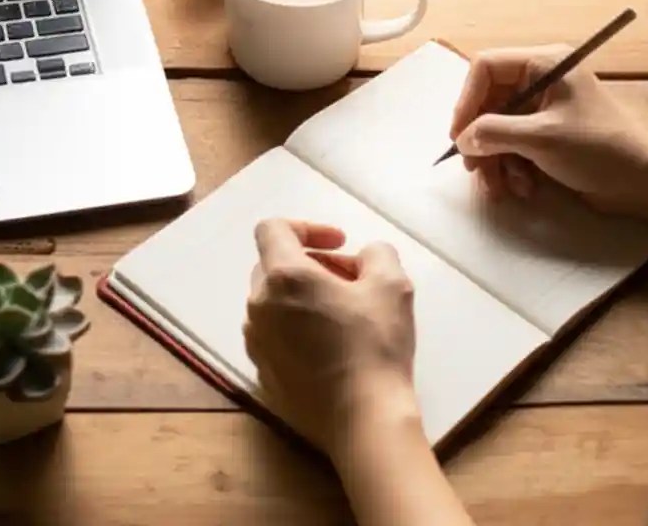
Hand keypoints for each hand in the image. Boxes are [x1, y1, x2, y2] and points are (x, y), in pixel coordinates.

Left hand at [243, 219, 419, 455]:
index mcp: (283, 276)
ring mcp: (255, 342)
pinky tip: (329, 348)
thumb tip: (362, 258)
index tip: (339, 244)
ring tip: (342, 315)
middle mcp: (258, 306)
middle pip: (273, 266)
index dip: (307, 227)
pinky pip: (274, 336)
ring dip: (302, 297)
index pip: (272, 228)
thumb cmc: (375, 346)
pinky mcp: (262, 373)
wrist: (362, 420)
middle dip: (311, 264)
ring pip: (273, 303)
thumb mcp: (392, 285)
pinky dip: (295, 328)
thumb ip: (376, 253)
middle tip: (350, 280)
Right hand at [449, 44, 647, 216]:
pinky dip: (512, 167)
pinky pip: (513, 145)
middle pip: (488, 102)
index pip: (486, 67)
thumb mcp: (540, 139)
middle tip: (474, 169)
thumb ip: (494, 133)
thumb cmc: (596, 149)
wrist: (640, 180)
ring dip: (496, 161)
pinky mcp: (547, 134)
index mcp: (544, 64)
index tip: (460, 134)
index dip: (467, 100)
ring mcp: (543, 108)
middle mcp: (541, 79)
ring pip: (497, 128)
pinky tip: (524, 187)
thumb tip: (462, 140)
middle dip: (481, 140)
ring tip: (502, 189)